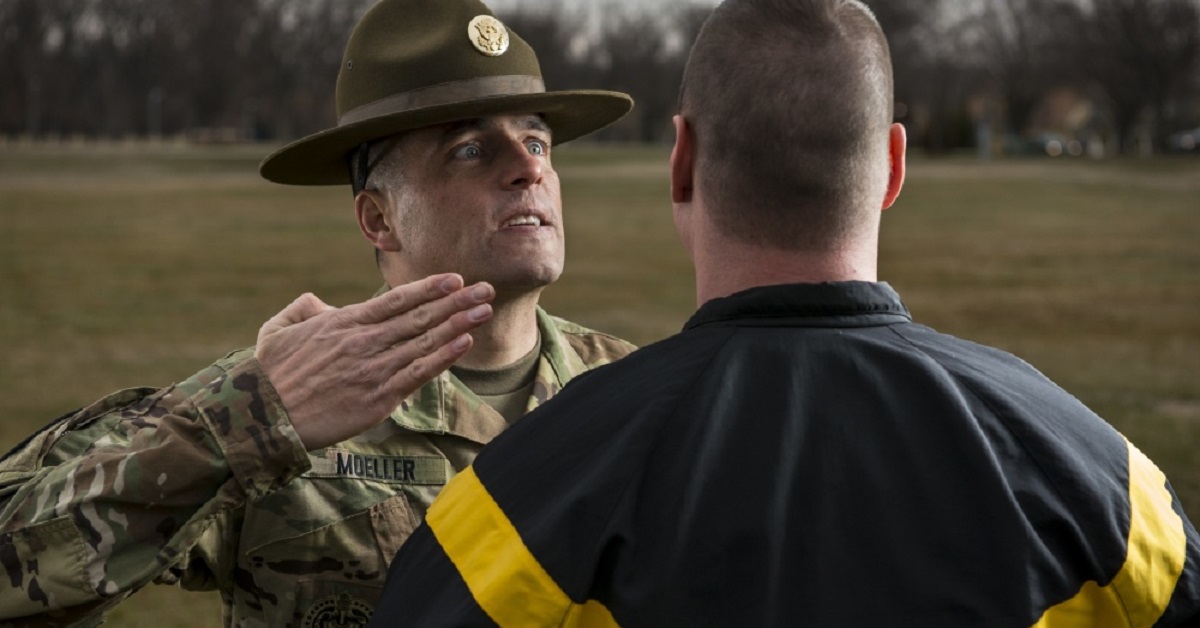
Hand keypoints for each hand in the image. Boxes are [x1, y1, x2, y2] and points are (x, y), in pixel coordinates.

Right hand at [254, 274, 494, 449]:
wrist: (264, 417)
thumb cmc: (268, 375)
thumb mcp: (277, 330)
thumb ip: (302, 308)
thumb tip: (322, 303)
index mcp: (343, 322)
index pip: (395, 300)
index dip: (428, 288)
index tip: (455, 278)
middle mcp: (365, 342)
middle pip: (420, 316)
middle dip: (456, 301)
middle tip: (485, 289)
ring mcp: (374, 369)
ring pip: (425, 341)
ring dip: (459, 324)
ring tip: (484, 310)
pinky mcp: (379, 398)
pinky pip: (419, 373)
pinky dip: (444, 356)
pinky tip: (465, 343)